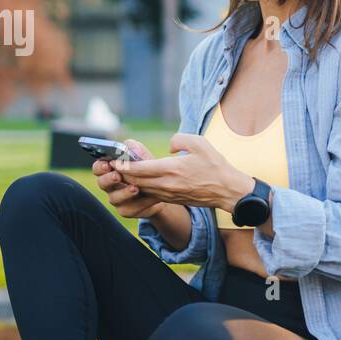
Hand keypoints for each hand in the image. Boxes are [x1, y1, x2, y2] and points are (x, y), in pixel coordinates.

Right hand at [92, 138, 166, 218]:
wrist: (162, 190)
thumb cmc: (147, 170)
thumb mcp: (143, 157)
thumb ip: (134, 149)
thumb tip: (128, 147)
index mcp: (110, 169)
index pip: (98, 167)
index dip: (100, 166)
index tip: (108, 164)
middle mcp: (110, 185)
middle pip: (101, 182)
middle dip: (109, 179)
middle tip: (117, 176)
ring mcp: (117, 199)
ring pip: (114, 198)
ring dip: (124, 193)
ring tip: (135, 188)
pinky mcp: (127, 210)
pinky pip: (128, 209)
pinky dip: (139, 203)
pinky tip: (148, 198)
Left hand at [118, 132, 254, 210]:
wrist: (228, 190)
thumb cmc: (215, 165)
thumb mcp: (200, 143)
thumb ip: (179, 140)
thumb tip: (169, 146)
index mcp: (171, 169)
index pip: (139, 168)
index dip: (123, 164)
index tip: (115, 159)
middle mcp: (166, 184)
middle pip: (135, 180)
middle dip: (122, 173)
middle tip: (112, 165)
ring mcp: (169, 194)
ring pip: (141, 189)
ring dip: (130, 182)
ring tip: (122, 173)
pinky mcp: (172, 199)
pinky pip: (151, 194)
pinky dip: (141, 188)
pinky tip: (138, 182)